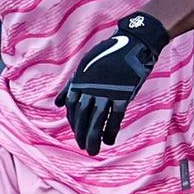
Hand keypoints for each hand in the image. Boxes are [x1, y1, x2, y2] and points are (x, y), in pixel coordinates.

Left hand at [56, 12, 170, 155]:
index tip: (77, 133)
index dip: (74, 122)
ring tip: (93, 150)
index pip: (73, 106)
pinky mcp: (124, 93)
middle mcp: (92, 86)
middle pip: (83, 115)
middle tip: (84, 147)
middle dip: (81, 133)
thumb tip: (58, 103)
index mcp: (82, 80)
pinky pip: (116, 116)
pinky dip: (112, 130)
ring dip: (94, 137)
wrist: (134, 43)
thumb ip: (71, 86)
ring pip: (97, 119)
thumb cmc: (109, 55)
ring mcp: (108, 90)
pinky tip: (110, 140)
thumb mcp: (85, 67)